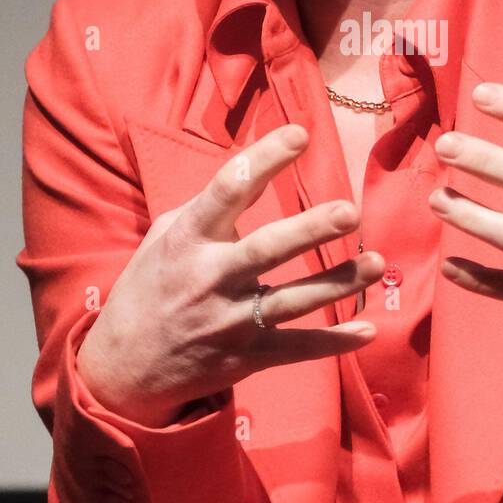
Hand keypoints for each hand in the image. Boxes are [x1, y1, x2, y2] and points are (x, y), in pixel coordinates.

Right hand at [77, 123, 382, 425]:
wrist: (125, 368)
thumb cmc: (153, 286)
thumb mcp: (166, 236)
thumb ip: (211, 206)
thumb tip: (258, 167)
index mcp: (188, 238)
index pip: (227, 190)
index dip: (264, 159)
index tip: (300, 134)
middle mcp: (209, 277)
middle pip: (265, 250)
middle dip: (309, 230)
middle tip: (349, 211)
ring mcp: (229, 321)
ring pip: (291, 301)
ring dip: (336, 283)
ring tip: (376, 262)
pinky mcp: (246, 357)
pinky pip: (297, 350)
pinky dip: (334, 342)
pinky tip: (368, 330)